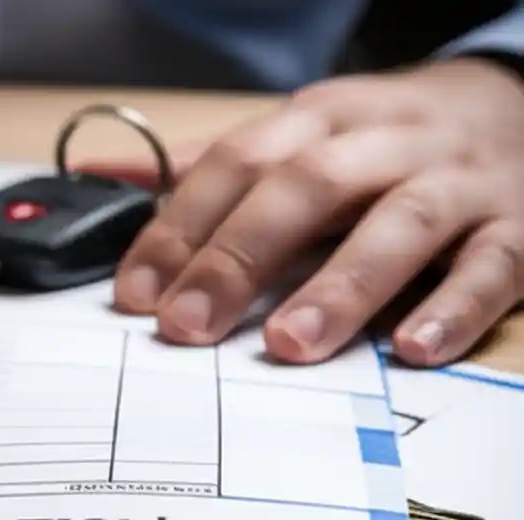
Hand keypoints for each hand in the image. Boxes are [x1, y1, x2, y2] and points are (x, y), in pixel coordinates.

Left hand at [102, 58, 523, 365]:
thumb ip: (206, 164)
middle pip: (307, 188)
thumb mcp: (296, 135)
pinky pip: (493, 264)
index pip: (236, 165)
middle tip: (187, 327)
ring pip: (401, 223)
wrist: (515, 106)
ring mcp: (458, 182)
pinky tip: (414, 350)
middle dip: (239, 257)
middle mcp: (386, 142)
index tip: (135, 294)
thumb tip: (101, 174)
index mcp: (320, 120)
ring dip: (342, 285)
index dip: (180, 228)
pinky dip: (455, 307)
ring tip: (288, 343)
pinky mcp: (518, 226)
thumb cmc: (379, 142)